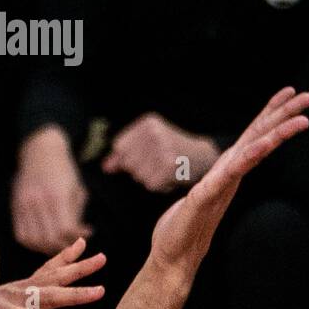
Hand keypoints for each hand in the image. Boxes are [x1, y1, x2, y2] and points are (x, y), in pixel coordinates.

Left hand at [0, 238, 106, 308]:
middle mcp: (6, 297)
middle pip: (45, 293)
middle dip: (74, 294)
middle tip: (101, 292)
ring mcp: (13, 289)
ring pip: (49, 276)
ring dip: (77, 268)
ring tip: (103, 258)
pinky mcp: (18, 288)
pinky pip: (44, 271)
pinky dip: (63, 259)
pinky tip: (81, 245)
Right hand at [12, 126, 90, 254]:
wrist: (40, 153)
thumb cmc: (63, 171)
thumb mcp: (77, 189)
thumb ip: (78, 214)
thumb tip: (84, 234)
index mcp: (58, 195)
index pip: (65, 229)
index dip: (74, 239)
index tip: (80, 240)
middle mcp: (39, 202)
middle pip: (49, 238)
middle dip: (61, 247)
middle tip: (69, 248)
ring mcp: (24, 206)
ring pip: (34, 240)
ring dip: (46, 248)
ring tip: (55, 246)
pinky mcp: (15, 208)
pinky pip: (21, 235)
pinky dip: (32, 243)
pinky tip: (41, 241)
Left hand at [102, 112, 220, 192]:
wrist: (203, 157)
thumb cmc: (171, 151)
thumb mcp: (147, 145)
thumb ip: (123, 155)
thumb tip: (105, 167)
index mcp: (147, 123)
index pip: (120, 146)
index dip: (129, 157)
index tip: (147, 155)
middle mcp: (154, 133)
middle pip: (128, 162)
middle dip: (140, 169)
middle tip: (160, 162)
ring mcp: (162, 149)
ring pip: (138, 175)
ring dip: (151, 178)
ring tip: (166, 168)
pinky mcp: (169, 167)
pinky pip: (151, 185)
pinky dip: (161, 185)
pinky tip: (172, 175)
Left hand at [150, 88, 308, 278]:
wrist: (171, 259)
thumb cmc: (181, 230)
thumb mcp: (197, 197)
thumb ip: (209, 185)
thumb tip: (213, 180)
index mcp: (225, 171)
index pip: (251, 137)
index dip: (269, 113)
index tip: (288, 92)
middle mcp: (227, 176)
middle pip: (259, 139)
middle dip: (283, 117)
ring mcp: (220, 185)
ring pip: (252, 153)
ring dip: (277, 134)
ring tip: (302, 119)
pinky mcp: (206, 196)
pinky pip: (229, 173)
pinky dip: (246, 158)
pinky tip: (262, 144)